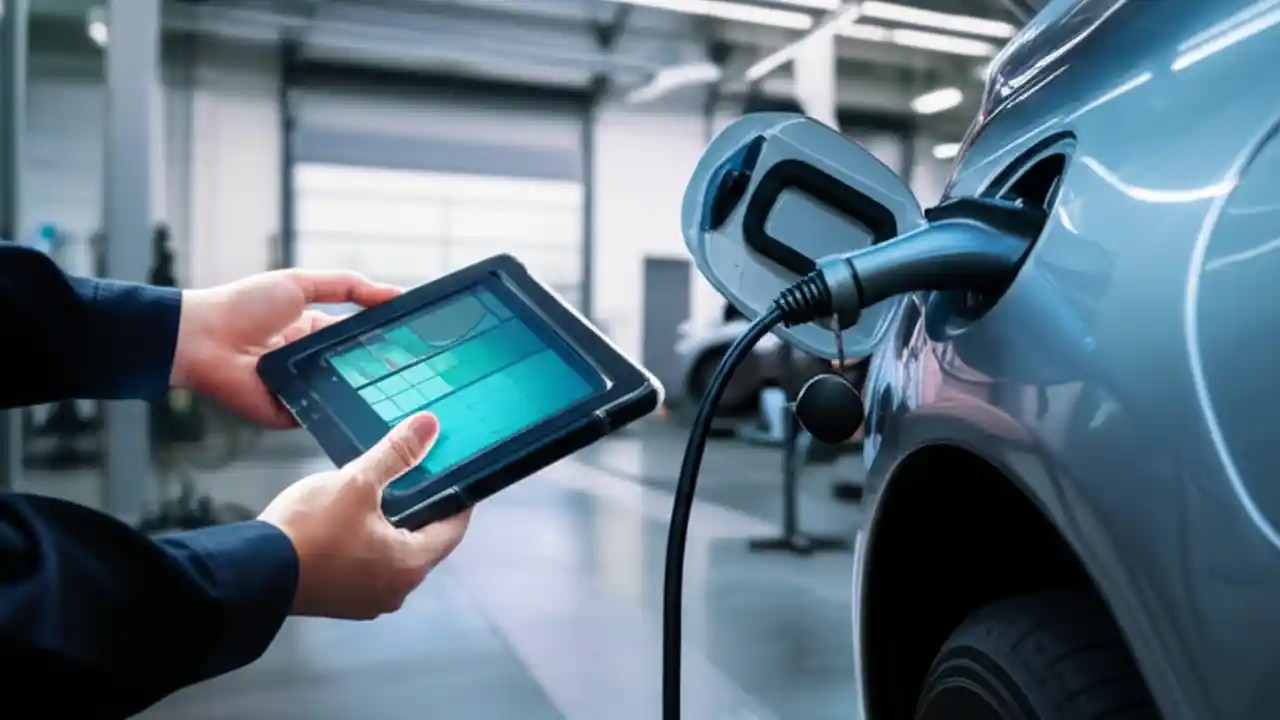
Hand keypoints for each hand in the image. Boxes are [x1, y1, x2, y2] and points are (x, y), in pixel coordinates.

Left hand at [171, 269, 401, 427]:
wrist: (202, 338)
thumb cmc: (243, 306)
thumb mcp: (300, 283)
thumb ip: (347, 285)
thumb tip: (394, 292)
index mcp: (315, 332)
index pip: (360, 339)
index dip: (386, 341)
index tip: (417, 345)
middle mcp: (311, 363)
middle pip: (357, 370)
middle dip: (384, 373)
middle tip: (418, 375)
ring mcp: (302, 390)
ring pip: (344, 396)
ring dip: (365, 395)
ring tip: (400, 395)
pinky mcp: (290, 414)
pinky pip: (322, 418)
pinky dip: (338, 416)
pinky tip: (364, 414)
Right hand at [259, 412, 471, 619]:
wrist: (251, 572)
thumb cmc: (309, 531)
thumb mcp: (357, 483)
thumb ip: (396, 454)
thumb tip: (428, 426)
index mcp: (410, 565)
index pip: (453, 529)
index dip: (457, 499)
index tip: (455, 474)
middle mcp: (396, 591)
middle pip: (425, 543)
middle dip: (422, 510)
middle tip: (417, 476)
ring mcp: (367, 600)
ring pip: (395, 556)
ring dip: (392, 527)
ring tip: (383, 493)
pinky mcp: (341, 600)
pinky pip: (369, 567)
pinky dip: (369, 544)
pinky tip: (353, 520)